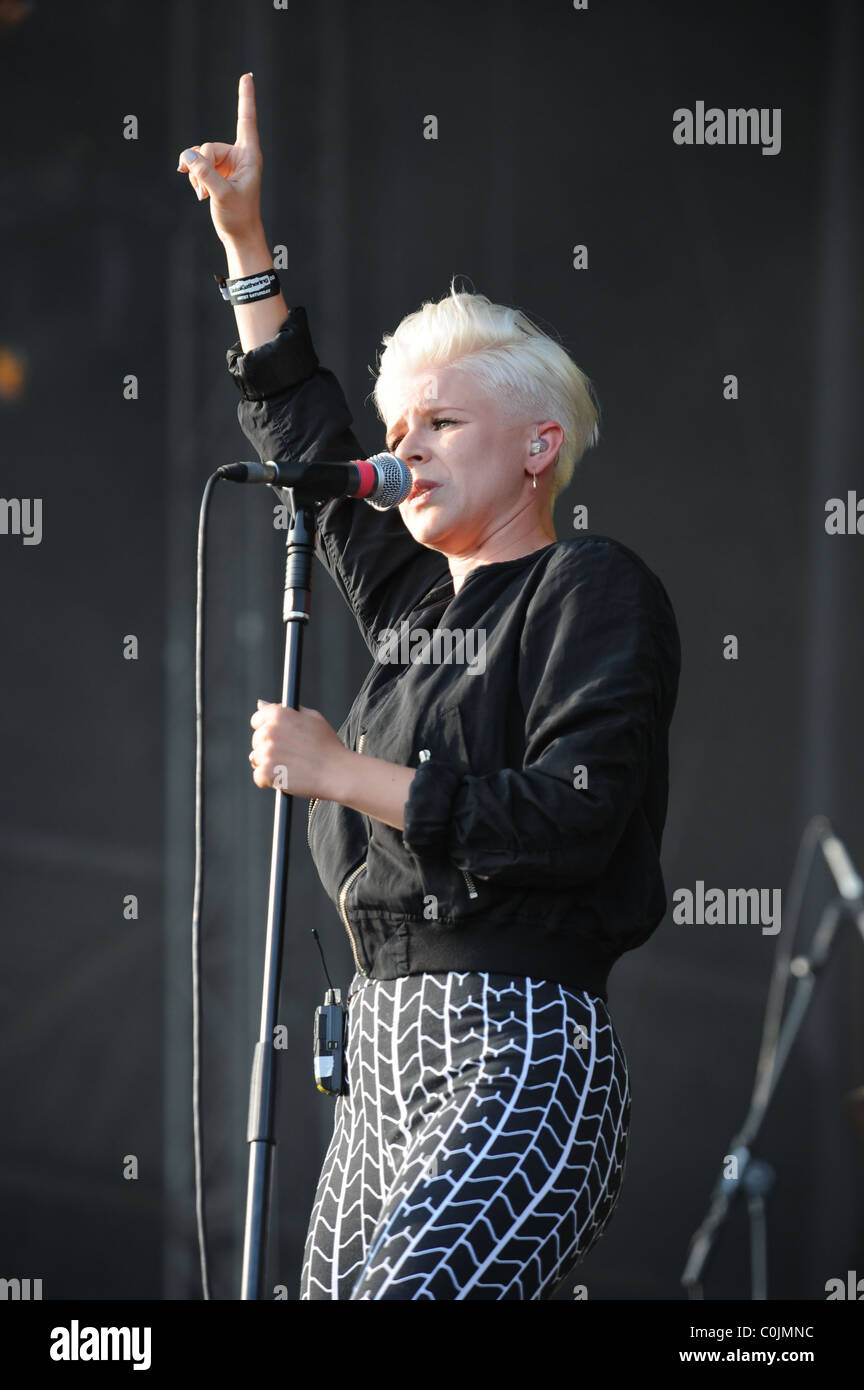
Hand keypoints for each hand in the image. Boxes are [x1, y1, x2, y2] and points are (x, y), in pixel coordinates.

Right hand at [176, 72, 263, 244]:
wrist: (239, 236)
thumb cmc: (238, 217)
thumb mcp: (222, 195)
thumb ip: (206, 174)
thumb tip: (188, 156)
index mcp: (249, 157)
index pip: (246, 121)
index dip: (245, 98)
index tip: (247, 76)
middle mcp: (239, 156)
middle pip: (210, 147)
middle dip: (201, 166)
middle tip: (203, 190)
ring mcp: (227, 164)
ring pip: (201, 155)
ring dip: (197, 174)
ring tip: (203, 194)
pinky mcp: (216, 172)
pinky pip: (197, 164)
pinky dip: (194, 176)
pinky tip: (198, 191)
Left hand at [249, 700, 352, 798]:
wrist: (337, 772)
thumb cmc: (329, 747)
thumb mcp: (313, 718)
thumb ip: (285, 710)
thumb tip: (261, 704)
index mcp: (279, 715)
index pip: (257, 719)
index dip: (266, 729)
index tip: (276, 738)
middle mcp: (270, 731)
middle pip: (256, 740)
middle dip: (269, 748)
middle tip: (290, 755)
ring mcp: (266, 752)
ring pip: (256, 759)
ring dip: (270, 765)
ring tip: (291, 767)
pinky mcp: (266, 772)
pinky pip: (259, 777)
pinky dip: (270, 781)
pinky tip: (286, 778)